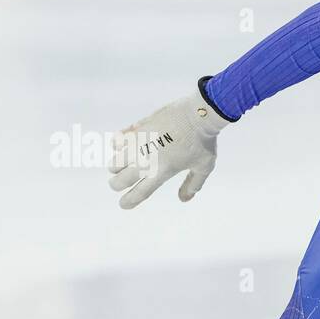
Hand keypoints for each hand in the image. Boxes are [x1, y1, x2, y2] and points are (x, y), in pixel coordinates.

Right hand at [108, 79, 230, 208]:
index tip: (123, 204)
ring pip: (115, 161)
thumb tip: (183, 199)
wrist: (198, 114)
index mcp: (160, 173)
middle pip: (119, 180)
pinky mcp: (137, 127)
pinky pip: (118, 139)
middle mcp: (145, 160)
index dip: (128, 201)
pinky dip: (118, 144)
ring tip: (124, 164)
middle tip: (121, 183)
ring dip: (117, 166)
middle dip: (117, 184)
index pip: (138, 193)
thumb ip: (192, 184)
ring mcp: (138, 143)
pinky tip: (125, 144)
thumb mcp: (203, 167)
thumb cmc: (204, 142)